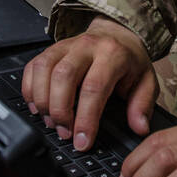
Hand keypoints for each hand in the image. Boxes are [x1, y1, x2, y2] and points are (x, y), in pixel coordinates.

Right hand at [21, 16, 157, 149]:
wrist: (117, 35)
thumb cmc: (129, 61)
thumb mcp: (146, 81)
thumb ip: (142, 105)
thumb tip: (139, 128)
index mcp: (113, 54)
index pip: (94, 87)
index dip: (85, 118)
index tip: (82, 141)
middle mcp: (86, 47)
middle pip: (63, 77)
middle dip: (60, 111)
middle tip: (65, 133)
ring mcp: (65, 46)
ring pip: (44, 70)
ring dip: (43, 102)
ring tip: (52, 123)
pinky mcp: (50, 49)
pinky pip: (32, 67)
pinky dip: (30, 90)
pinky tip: (38, 107)